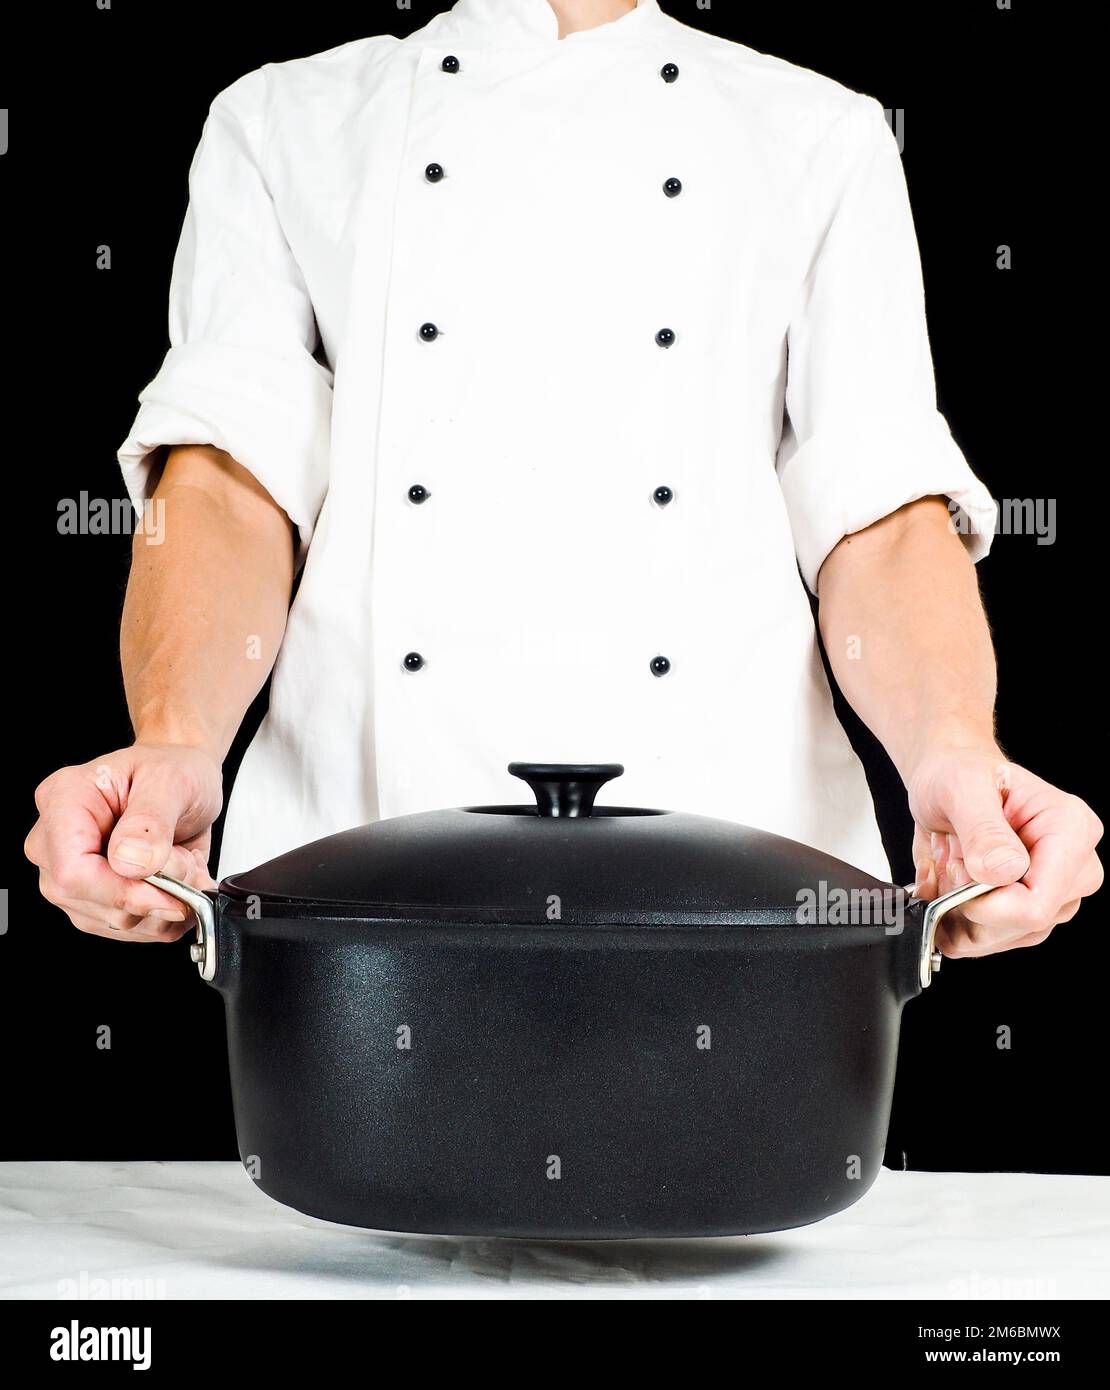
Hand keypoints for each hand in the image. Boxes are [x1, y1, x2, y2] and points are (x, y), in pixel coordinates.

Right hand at [26, 744, 222, 941]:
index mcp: (65, 800)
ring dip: (164, 905)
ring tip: (183, 865)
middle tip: (186, 863)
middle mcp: (56, 841)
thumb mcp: (172, 781)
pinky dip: (165, 913)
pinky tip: (178, 882)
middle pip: (88, 901)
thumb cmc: (173, 769)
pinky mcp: (94, 898)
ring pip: (113, 921)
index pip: (71, 871)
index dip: (121, 892)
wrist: (184, 779)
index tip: (168, 891)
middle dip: (152, 895)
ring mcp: (72, 874)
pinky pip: (130, 928)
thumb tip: (131, 862)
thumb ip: (151, 821)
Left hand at [907, 745, 1102, 956]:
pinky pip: (982, 940)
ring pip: (1000, 939)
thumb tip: (1003, 872)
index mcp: (1071, 830)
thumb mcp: (961, 786)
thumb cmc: (959, 772)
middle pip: (1022, 927)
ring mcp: (1052, 895)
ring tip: (951, 863)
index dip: (986, 905)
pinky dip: (952, 918)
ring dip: (957, 909)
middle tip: (951, 857)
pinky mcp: (1026, 912)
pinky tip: (947, 881)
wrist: (946, 778)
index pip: (1038, 904)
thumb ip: (983, 829)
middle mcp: (1072, 868)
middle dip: (969, 903)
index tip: (956, 874)